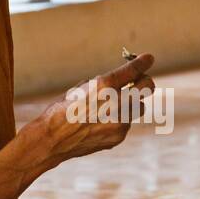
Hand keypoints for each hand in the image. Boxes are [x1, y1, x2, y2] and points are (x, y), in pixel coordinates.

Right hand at [18, 54, 155, 170]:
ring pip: (139, 107)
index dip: (143, 62)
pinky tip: (102, 122)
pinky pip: (127, 123)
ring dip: (132, 102)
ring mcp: (119, 122)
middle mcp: (116, 103)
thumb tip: (122, 80)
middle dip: (144, 80)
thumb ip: (103, 83)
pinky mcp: (118, 136)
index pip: (133, 70)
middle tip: (138, 80)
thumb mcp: (80, 88)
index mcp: (104, 86)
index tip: (148, 58)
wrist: (51, 140)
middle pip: (147, 87)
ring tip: (114, 104)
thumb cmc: (62, 109)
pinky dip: (120, 119)